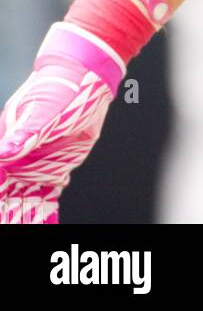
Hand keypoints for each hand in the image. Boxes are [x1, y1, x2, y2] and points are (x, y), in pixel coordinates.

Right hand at [0, 37, 115, 223]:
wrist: (86, 80)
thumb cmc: (61, 88)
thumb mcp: (45, 111)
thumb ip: (27, 134)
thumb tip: (4, 153)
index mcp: (7, 143)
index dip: (0, 194)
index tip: (3, 207)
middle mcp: (16, 160)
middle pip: (6, 195)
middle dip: (9, 212)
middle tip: (14, 225)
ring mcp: (34, 168)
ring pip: (23, 202)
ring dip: (23, 218)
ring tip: (28, 230)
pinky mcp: (53, 172)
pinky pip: (45, 200)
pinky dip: (45, 216)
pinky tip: (48, 226)